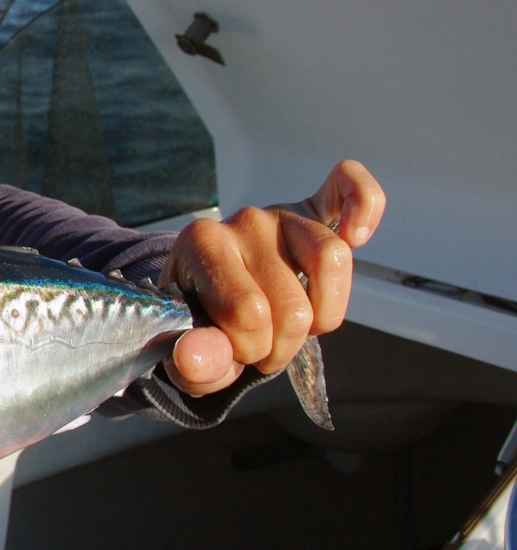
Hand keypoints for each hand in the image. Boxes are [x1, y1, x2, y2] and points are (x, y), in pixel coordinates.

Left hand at [160, 159, 384, 397]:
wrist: (210, 290)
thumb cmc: (204, 320)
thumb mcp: (187, 351)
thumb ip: (192, 362)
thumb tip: (194, 361)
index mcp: (201, 245)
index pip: (247, 313)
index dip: (250, 349)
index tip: (237, 352)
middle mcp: (242, 220)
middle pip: (293, 303)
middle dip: (284, 345)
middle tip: (266, 349)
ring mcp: (281, 213)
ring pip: (331, 260)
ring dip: (325, 315)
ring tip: (303, 328)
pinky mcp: (313, 209)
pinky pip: (346, 187)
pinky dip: (363, 204)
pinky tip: (358, 233)